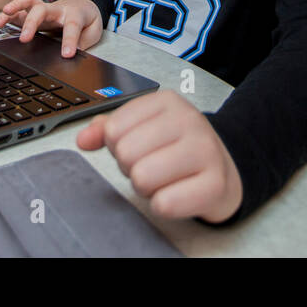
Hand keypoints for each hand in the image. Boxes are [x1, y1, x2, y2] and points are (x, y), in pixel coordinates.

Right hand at [0, 0, 101, 57]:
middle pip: (42, 10)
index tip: (66, 54)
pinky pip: (19, 10)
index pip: (72, 26)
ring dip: (15, 7)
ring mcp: (44, 9)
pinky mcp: (34, 12)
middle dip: (32, 23)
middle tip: (24, 39)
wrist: (84, 3)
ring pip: (28, 2)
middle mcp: (56, 9)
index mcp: (74, 14)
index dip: (69, 40)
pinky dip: (7, 15)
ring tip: (3, 16)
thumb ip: (84, 42)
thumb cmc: (87, 19)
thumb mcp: (94, 31)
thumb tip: (73, 54)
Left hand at [77, 91, 242, 222]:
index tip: (139, 147)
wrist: (223, 170)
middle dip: (131, 167)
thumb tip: (83, 139)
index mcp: (167, 102)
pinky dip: (164, 204)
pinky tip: (178, 193)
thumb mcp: (144, 128)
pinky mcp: (215, 184)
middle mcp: (189, 120)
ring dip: (147, 187)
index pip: (114, 129)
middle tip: (152, 166)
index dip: (118, 146)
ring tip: (164, 179)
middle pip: (126, 153)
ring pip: (142, 177)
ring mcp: (206, 150)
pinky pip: (166, 203)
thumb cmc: (177, 149)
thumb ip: (108, 128)